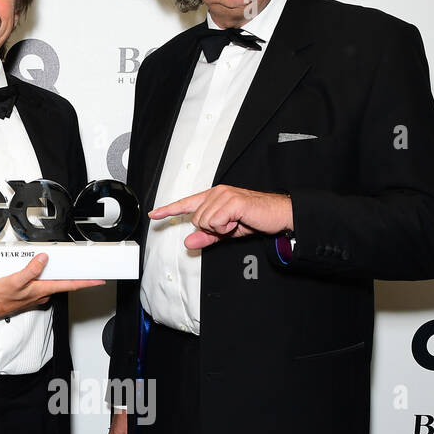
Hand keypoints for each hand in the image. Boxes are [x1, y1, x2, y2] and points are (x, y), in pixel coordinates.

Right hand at [0, 253, 104, 319]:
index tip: (98, 281)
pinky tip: (41, 271)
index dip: (86, 283)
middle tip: (85, 268)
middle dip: (75, 275)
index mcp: (43, 289)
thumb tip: (43, 259)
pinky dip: (46, 277)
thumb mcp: (16, 280)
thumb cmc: (1, 297)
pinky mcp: (31, 293)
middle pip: (64, 282)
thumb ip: (31, 269)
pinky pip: (43, 283)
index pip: (70, 285)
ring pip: (53, 282)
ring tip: (61, 265)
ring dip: (58, 275)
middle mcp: (43, 293)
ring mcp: (38, 294)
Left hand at [150, 186, 292, 249]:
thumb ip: (207, 236)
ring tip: (237, 222)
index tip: (155, 214)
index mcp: (213, 197)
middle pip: (196, 219)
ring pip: (204, 222)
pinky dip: (226, 228)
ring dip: (221, 229)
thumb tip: (189, 241)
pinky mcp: (232, 201)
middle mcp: (217, 192)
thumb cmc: (255, 219)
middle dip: (212, 229)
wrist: (278, 215)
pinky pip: (216, 222)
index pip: (187, 203)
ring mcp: (224, 195)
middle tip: (231, 225)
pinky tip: (239, 221)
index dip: (169, 209)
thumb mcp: (226, 232)